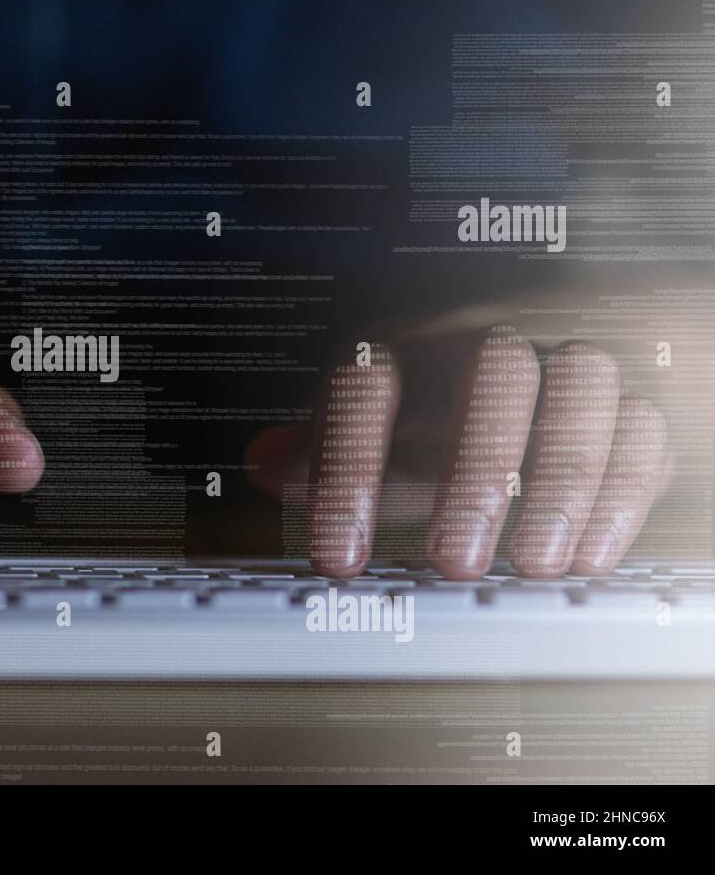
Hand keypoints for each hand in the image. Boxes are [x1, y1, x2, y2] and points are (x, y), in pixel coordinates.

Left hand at [246, 321, 671, 579]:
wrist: (552, 356)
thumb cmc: (444, 407)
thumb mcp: (380, 427)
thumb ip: (324, 452)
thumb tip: (260, 464)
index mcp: (412, 345)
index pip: (368, 386)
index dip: (347, 470)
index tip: (336, 557)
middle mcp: (493, 341)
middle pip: (492, 375)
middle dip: (476, 471)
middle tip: (452, 562)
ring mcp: (571, 361)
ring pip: (582, 391)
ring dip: (562, 480)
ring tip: (534, 564)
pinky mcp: (636, 399)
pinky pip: (644, 430)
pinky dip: (621, 496)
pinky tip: (587, 557)